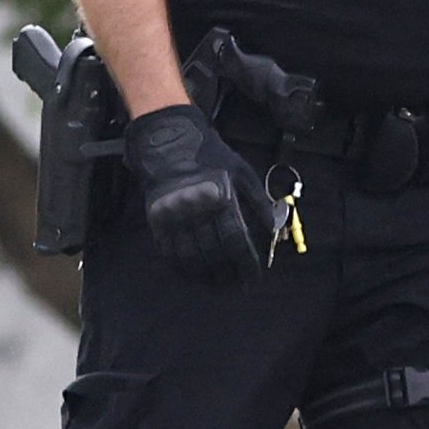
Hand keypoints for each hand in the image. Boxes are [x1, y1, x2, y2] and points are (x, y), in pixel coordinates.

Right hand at [122, 104, 273, 284]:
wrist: (169, 142)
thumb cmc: (211, 157)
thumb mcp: (242, 172)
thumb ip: (258, 202)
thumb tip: (271, 232)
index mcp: (220, 197)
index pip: (235, 240)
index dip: (246, 263)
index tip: (253, 277)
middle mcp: (195, 209)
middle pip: (213, 253)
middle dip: (227, 274)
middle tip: (237, 286)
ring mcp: (174, 215)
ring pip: (190, 257)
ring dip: (205, 276)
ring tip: (217, 286)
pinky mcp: (157, 219)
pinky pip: (169, 252)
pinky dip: (182, 268)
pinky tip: (193, 276)